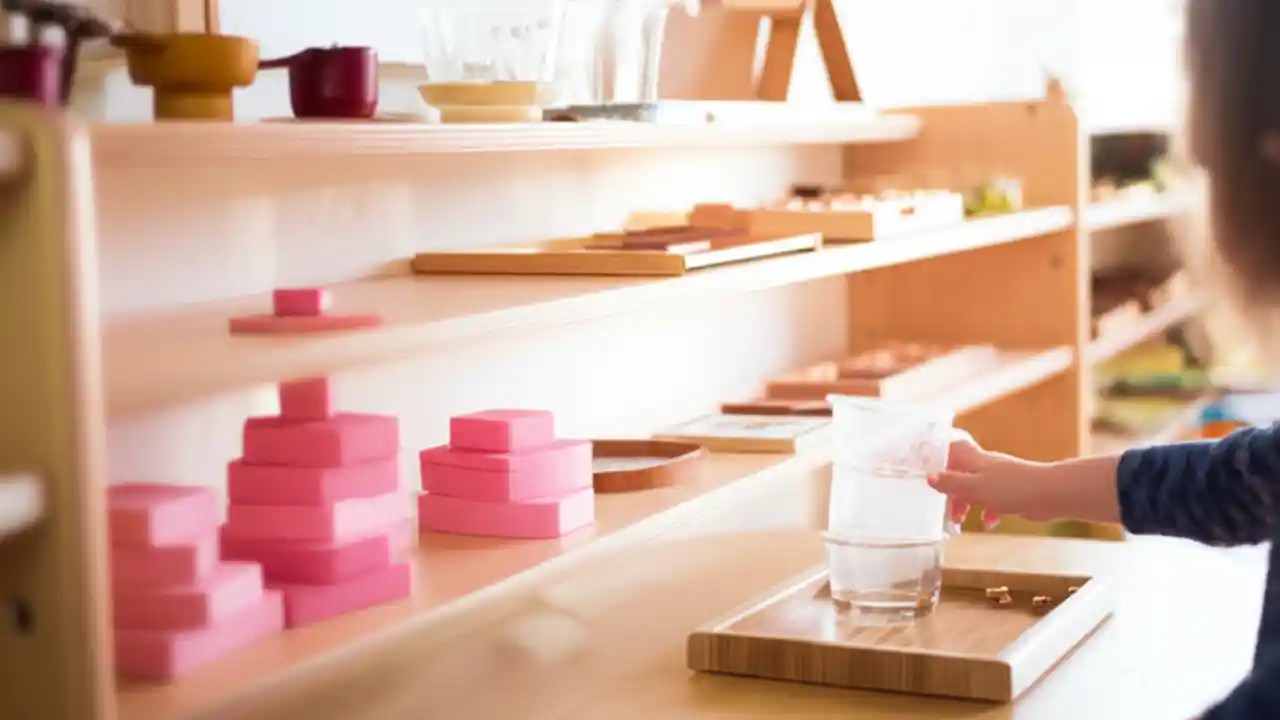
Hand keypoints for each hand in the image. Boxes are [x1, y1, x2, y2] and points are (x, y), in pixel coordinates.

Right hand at [930, 431, 1061, 525]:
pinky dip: (988, 511)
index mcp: (974, 460)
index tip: (927, 465)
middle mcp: (986, 466)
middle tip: (946, 508)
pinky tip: (990, 522)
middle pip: (961, 473)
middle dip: (952, 491)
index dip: (940, 453)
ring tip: (962, 520)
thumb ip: (952, 483)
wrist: (1050, 494)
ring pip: (976, 488)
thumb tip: (929, 477)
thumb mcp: (975, 488)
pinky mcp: (1012, 492)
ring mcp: (1000, 479)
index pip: (953, 448)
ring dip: (967, 504)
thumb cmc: (1012, 488)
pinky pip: (993, 500)